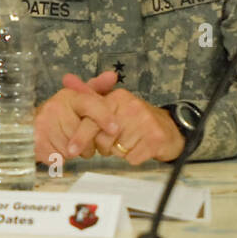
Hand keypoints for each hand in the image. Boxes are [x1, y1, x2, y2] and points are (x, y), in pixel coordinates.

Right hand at [33, 70, 120, 163]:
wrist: (34, 125)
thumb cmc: (64, 114)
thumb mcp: (81, 99)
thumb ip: (98, 89)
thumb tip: (112, 75)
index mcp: (69, 96)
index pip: (89, 104)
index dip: (104, 117)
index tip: (115, 130)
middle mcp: (55, 107)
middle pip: (81, 132)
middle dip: (89, 144)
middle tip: (88, 144)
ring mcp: (43, 124)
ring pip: (70, 149)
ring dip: (76, 153)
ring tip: (72, 146)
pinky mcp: (36, 141)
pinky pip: (58, 158)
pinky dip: (62, 159)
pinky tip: (60, 151)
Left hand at [62, 75, 184, 164]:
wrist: (170, 129)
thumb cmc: (135, 120)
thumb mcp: (113, 105)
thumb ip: (89, 94)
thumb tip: (66, 78)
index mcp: (118, 98)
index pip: (92, 120)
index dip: (81, 137)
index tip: (70, 151)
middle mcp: (131, 107)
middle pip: (103, 139)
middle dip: (104, 147)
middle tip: (111, 145)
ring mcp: (145, 122)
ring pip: (117, 151)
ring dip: (119, 152)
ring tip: (129, 143)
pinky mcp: (156, 138)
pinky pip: (132, 158)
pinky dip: (133, 158)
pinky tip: (140, 149)